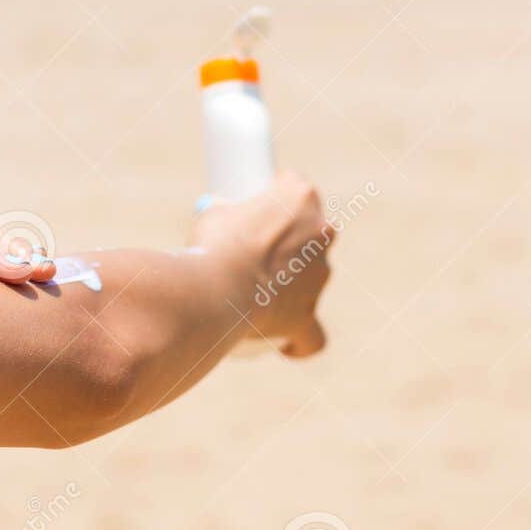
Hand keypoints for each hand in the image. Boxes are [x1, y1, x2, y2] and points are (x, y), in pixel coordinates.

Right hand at [189, 170, 333, 358]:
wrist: (214, 291)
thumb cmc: (210, 245)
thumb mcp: (213, 214)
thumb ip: (226, 212)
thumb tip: (221, 215)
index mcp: (300, 197)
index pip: (294, 186)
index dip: (276, 195)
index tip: (259, 206)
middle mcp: (320, 233)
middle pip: (311, 231)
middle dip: (290, 239)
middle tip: (257, 249)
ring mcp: (319, 276)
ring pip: (314, 277)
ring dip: (293, 283)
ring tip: (257, 293)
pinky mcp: (308, 315)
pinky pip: (313, 333)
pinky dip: (300, 338)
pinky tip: (288, 342)